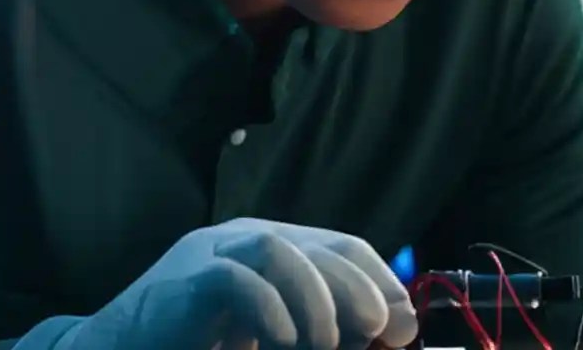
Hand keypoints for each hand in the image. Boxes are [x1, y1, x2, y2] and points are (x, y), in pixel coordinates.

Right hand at [12, 218, 418, 349]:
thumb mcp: (273, 338)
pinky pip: (233, 280)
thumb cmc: (198, 348)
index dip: (379, 282)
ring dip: (315, 299)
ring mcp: (206, 257)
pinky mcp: (179, 285)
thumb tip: (389, 333)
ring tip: (323, 344)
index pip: (340, 247)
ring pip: (277, 248)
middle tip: (378, 332)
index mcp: (269, 252)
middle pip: (318, 245)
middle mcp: (241, 243)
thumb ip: (320, 332)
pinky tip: (283, 342)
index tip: (403, 326)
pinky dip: (268, 310)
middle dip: (359, 289)